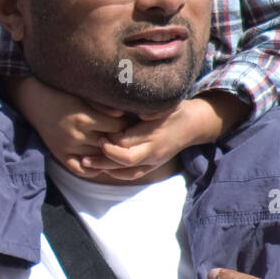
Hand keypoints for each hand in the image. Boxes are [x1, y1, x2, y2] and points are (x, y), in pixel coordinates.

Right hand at [7, 75, 127, 179]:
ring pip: (98, 158)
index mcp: (84, 118)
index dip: (127, 124)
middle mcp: (76, 136)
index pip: (118, 128)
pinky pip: (80, 169)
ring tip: (116, 144)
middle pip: (110, 144)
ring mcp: (67, 147)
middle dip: (120, 139)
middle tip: (128, 134)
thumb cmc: (60, 90)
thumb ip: (102, 104)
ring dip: (108, 153)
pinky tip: (99, 161)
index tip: (132, 120)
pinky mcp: (59, 154)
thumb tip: (123, 114)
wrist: (32, 97)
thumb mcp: (82, 93)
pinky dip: (92, 168)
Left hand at [79, 98, 200, 180]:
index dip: (111, 142)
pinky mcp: (152, 165)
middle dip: (103, 158)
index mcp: (154, 135)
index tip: (98, 135)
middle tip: (85, 154)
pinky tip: (102, 168)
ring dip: (105, 168)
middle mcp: (153, 151)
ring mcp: (153, 161)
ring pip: (127, 171)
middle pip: (125, 160)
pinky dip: (116, 173)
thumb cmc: (176, 109)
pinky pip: (133, 175)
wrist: (195, 124)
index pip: (127, 143)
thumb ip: (150, 107)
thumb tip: (138, 112)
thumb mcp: (165, 104)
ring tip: (85, 163)